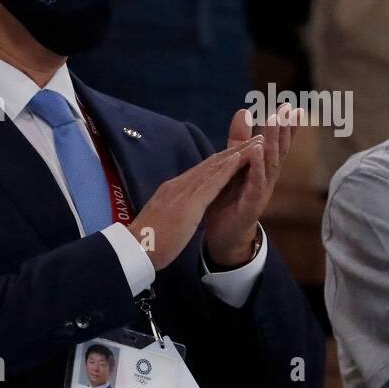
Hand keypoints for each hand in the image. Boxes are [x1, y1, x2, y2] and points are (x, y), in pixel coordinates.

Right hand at [130, 136, 262, 270]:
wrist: (133, 250)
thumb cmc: (146, 241)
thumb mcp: (162, 220)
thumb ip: (171, 210)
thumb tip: (176, 209)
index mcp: (173, 190)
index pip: (202, 171)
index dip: (221, 160)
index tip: (238, 151)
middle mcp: (179, 185)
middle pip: (211, 164)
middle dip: (233, 151)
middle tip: (254, 137)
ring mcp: (183, 192)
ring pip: (215, 167)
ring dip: (236, 154)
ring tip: (255, 141)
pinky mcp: (189, 203)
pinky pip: (213, 182)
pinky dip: (229, 169)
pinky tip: (242, 160)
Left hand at [203, 105, 295, 266]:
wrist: (225, 236)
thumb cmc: (231, 199)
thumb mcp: (235, 164)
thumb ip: (240, 140)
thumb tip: (244, 111)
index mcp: (264, 169)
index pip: (278, 144)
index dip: (286, 126)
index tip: (292, 106)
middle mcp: (268, 178)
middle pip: (279, 150)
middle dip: (284, 129)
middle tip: (287, 108)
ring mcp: (262, 190)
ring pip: (271, 162)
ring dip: (274, 141)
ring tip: (275, 120)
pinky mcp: (252, 203)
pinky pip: (257, 182)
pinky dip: (258, 165)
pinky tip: (257, 149)